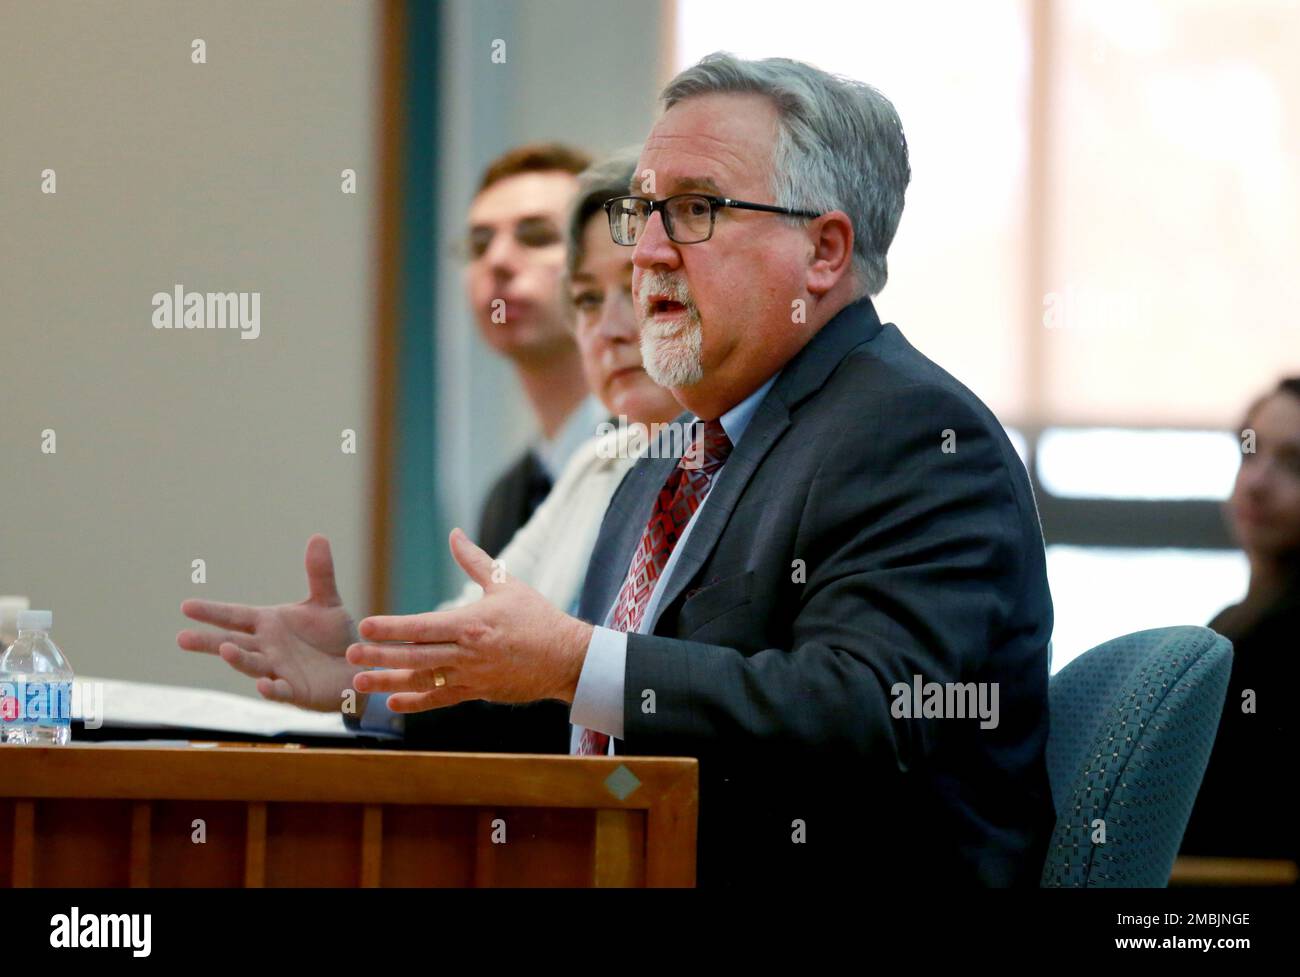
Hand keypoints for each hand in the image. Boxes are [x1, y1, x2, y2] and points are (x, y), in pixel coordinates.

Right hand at [177, 534, 362, 712]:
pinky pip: (280, 691)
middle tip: (182, 638)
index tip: (186, 606)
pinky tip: (263, 685)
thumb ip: (319, 573)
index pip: (234, 616)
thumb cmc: (333, 635)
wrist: (355, 666)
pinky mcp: (295, 691)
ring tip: (224, 650)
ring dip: (238, 659)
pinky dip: (270, 689)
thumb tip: (318, 536)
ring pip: (252, 664)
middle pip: (233, 643)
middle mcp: (267, 647)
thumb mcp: (326, 601)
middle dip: (209, 641)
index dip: (212, 612)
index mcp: (268, 624)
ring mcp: (278, 670)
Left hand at [346, 528, 593, 712]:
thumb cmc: (536, 618)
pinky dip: (416, 703)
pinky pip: (442, 701)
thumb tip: (454, 534)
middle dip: (380, 655)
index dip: (392, 627)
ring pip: (423, 681)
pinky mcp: (478, 693)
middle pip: (416, 656)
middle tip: (350, 654)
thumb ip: (474, 561)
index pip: (423, 627)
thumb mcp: (506, 584)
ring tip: (360, 682)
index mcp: (472, 624)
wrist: (566, 658)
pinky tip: (393, 703)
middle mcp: (468, 653)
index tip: (365, 625)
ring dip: (389, 682)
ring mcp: (472, 677)